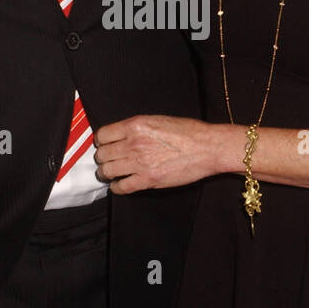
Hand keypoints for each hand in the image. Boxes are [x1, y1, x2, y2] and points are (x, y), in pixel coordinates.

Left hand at [94, 116, 222, 193]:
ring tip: (111, 173)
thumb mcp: (158, 120)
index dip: (102, 141)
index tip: (104, 145)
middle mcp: (134, 143)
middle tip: (108, 160)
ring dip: (107, 173)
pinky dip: (117, 187)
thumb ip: (137, 128)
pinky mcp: (147, 180)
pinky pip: (121, 187)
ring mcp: (139, 163)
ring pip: (107, 171)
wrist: (207, 147)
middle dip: (104, 158)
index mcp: (135, 126)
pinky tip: (120, 185)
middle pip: (102, 154)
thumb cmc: (189, 133)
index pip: (102, 135)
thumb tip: (121, 135)